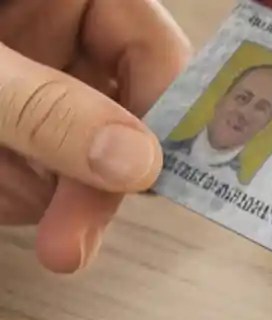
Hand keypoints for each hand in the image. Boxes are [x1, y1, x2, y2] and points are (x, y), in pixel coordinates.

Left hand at [0, 0, 190, 272]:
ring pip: (84, 160)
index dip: (170, 110)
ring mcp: (34, 86)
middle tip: (73, 245)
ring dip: (51, 199)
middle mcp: (58, 37)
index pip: (153, 47)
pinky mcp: (12, 132)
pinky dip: (18, 195)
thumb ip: (46, 107)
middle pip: (127, 116)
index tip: (164, 175)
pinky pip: (41, 179)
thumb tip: (138, 163)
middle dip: (99, 184)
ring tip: (20, 215)